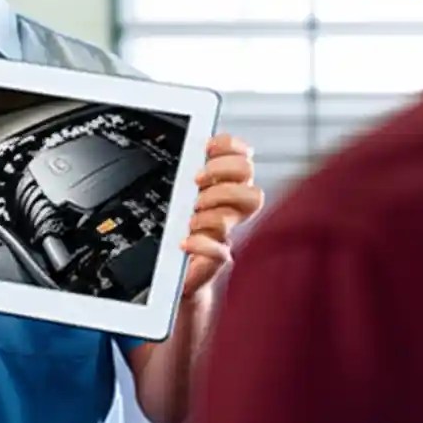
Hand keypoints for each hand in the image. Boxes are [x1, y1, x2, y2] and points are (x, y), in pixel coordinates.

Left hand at [180, 134, 263, 298]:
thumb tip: (189, 147)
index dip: (232, 148)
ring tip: (190, 219)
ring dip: (209, 213)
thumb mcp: (180, 196)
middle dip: (223, 178)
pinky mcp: (215, 261)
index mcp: (226, 190)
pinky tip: (185, 242)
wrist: (173, 276)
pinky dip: (201, 244)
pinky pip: (219, 252)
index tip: (208, 146)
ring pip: (232, 217)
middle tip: (197, 181)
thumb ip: (190, 173)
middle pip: (250, 186)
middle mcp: (231, 211)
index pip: (243, 161)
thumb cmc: (177, 232)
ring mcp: (225, 236)